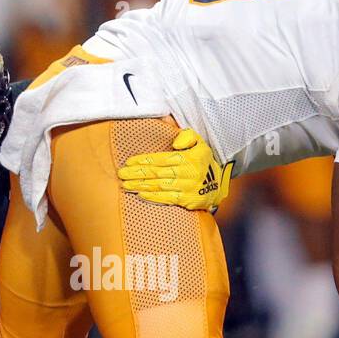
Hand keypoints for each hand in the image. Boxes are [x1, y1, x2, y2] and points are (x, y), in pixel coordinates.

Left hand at [117, 128, 231, 210]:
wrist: (217, 185)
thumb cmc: (202, 161)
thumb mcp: (199, 143)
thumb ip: (187, 136)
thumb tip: (175, 142)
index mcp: (188, 158)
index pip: (161, 159)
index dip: (144, 161)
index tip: (129, 162)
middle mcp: (188, 173)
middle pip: (157, 173)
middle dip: (137, 173)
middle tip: (121, 174)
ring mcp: (188, 188)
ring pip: (159, 186)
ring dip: (141, 185)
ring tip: (126, 184)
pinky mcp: (188, 200)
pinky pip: (167, 199)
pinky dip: (153, 197)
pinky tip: (140, 194)